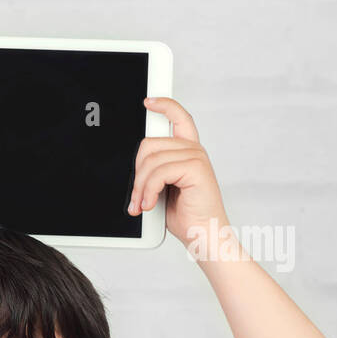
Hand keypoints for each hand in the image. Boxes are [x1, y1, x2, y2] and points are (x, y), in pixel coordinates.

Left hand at [128, 97, 234, 258]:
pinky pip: (159, 172)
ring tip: (143, 205)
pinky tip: (150, 204)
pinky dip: (149, 191)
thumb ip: (152, 171)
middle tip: (136, 198)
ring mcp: (197, 157)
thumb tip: (134, 166)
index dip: (164, 105)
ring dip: (141, 188)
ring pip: (150, 161)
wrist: (202, 235)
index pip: (178, 118)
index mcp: (187, 152)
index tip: (148, 102)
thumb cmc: (185, 215)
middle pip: (148, 145)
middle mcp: (193, 150)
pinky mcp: (197, 168)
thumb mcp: (162, 189)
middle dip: (136, 174)